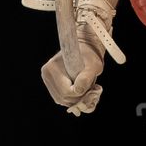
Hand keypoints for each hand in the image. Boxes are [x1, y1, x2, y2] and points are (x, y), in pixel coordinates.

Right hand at [40, 0, 114, 115]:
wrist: (86, 42)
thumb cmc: (90, 50)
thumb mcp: (92, 64)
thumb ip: (87, 78)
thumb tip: (81, 91)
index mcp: (51, 70)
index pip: (67, 93)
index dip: (82, 95)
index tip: (96, 88)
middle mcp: (47, 76)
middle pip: (65, 101)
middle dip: (83, 98)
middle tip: (98, 91)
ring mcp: (50, 82)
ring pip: (66, 103)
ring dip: (83, 100)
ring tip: (96, 91)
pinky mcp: (57, 85)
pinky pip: (68, 101)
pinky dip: (80, 100)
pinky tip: (91, 93)